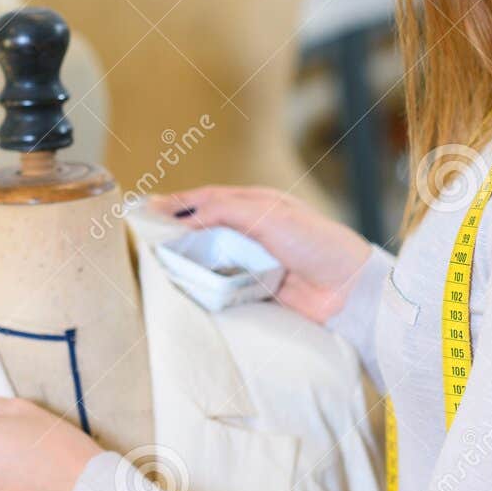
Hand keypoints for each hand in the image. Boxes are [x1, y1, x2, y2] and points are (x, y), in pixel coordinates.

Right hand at [147, 186, 373, 322]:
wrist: (347, 289)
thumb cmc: (314, 243)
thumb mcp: (267, 215)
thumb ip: (225, 211)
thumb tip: (185, 218)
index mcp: (256, 205)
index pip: (207, 200)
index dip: (177, 202)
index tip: (147, 209)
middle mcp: (253, 231)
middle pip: (204, 228)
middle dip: (176, 231)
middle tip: (143, 237)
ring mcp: (254, 261)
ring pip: (211, 258)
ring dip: (187, 260)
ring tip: (156, 263)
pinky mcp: (257, 290)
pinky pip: (223, 286)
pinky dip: (204, 285)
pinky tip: (185, 288)